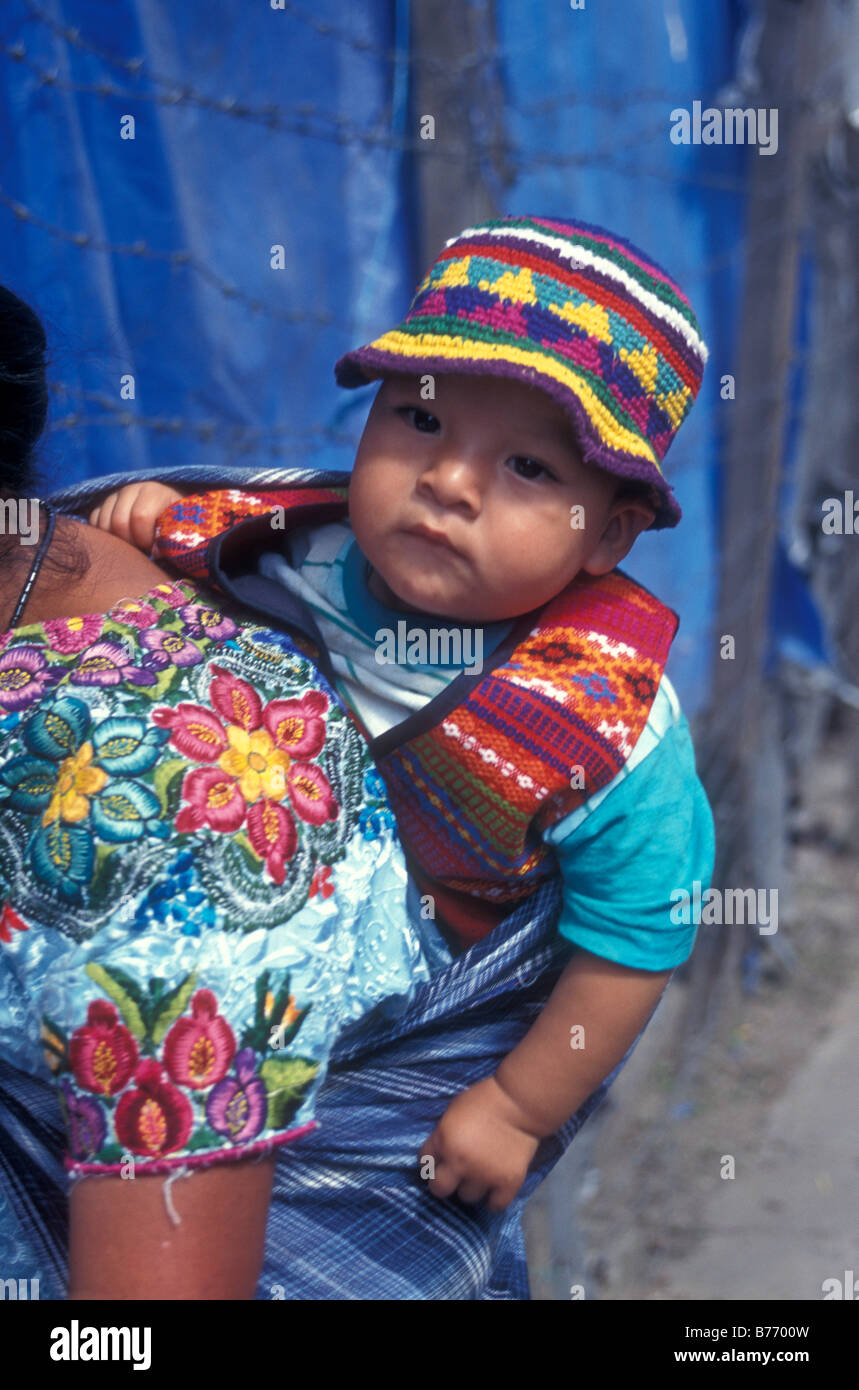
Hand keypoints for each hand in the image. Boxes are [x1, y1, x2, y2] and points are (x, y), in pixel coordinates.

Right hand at [88, 481, 183, 551]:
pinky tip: (120, 540)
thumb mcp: (180, 529)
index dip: (145, 537)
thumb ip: (172, 538)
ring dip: (117, 541)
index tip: (154, 546)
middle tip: (142, 548)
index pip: (140, 516)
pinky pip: (93, 522)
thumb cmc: (175, 525)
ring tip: (133, 544)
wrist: (167, 514)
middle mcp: (131, 489)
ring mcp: (114, 496)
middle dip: (130, 542)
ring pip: (103, 523)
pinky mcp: (102, 504)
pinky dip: (105, 536)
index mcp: (154, 492)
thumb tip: (156, 553)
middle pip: (118, 522)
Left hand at [418, 1075, 541, 1212]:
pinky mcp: (508, 1183)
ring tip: (480, 1175)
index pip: (424, 1163)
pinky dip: (493, 1200)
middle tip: (455, 1174)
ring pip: (467, 1197)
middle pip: (440, 1189)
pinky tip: (494, 1189)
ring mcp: (484, 1176)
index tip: (439, 1160)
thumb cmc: (484, 1100)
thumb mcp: (453, 1112)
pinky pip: (495, 1205)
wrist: (519, 1102)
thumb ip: (443, 1136)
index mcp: (445, 1141)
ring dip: (471, 1187)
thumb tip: (439, 1155)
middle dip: (444, 1181)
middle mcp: (461, 1163)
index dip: (431, 1161)